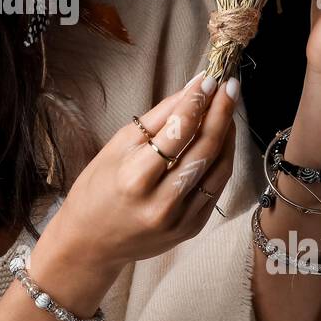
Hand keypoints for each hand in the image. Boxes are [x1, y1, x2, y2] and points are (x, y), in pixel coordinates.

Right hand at [41, 70, 239, 279]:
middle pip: (204, 148)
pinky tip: (222, 139)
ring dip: (228, 134)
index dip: (197, 101)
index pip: (177, 131)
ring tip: (228, 108)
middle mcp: (161, 202)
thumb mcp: (117, 147)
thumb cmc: (98, 189)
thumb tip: (191, 90)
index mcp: (135, 178)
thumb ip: (157, 119)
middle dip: (221, 112)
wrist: (90, 243)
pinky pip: (216, 187)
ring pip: (218, 168)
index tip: (210, 78)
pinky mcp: (191, 229)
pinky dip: (222, 159)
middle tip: (230, 85)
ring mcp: (179, 220)